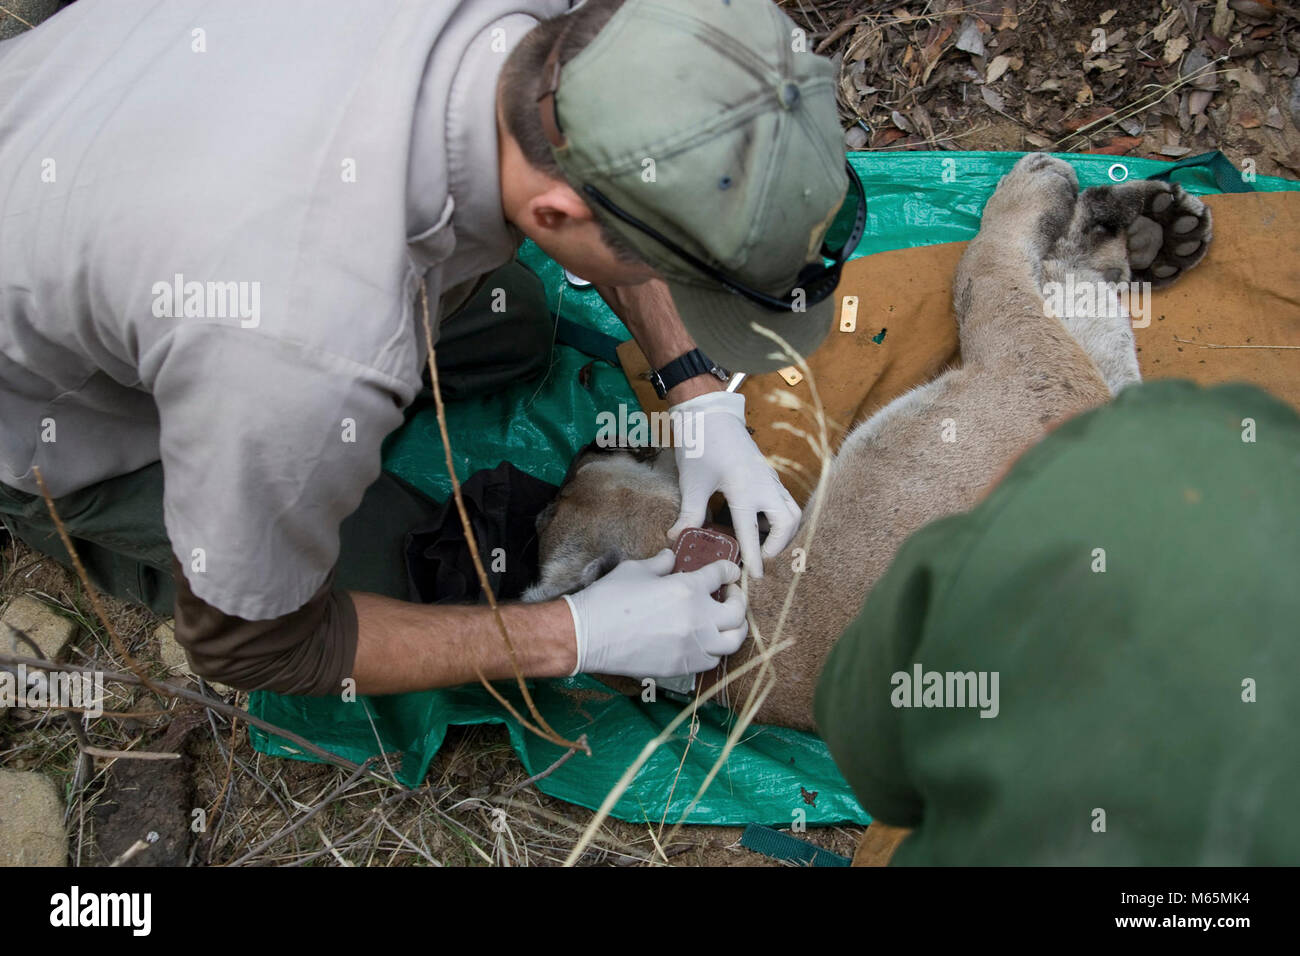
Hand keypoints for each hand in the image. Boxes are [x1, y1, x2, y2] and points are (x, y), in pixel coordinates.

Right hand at [562, 550, 747, 677]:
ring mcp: (692, 646)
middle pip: (737, 612)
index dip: (729, 571)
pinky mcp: (682, 666)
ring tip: (726, 622)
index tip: (730, 572)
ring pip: (732, 641)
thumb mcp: (635, 569)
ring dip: (733, 629)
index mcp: (687, 588)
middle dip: (738, 600)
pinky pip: (712, 660)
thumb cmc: (608, 599)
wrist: (588, 636)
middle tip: (731, 595)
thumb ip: (661, 563)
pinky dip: (715, 649)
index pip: (721, 575)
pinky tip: (706, 642)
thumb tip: (671, 558)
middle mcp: (697, 618)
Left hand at [668, 391, 800, 577]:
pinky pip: (785, 500)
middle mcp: (764, 484)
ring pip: (792, 511)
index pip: (752, 533)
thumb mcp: (693, 482)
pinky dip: (781, 517)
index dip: (755, 558)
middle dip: (778, 545)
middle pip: (787, 523)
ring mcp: (770, 477)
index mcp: (744, 489)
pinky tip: (762, 523)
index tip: (755, 577)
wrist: (710, 413)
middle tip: (760, 558)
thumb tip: (678, 539)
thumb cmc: (700, 445)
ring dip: (784, 531)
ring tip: (765, 544)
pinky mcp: (769, 473)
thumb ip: (690, 514)